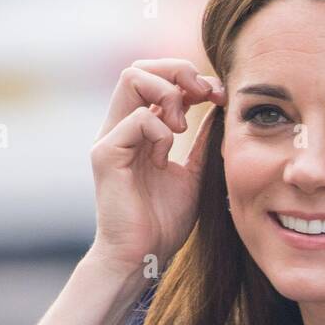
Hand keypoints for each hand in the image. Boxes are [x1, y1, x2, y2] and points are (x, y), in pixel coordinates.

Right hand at [89, 58, 225, 273]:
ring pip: (132, 77)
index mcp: (140, 130)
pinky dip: (160, 131)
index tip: (218, 97)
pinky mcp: (106, 154)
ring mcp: (111, 138)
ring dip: (168, 93)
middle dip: (179, 71)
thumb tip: (219, 109)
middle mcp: (121, 127)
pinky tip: (166, 158)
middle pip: (141, 66)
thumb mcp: (195, 174)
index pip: (157, 78)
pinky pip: (137, 118)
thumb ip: (203, 142)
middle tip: (204, 95)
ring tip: (182, 127)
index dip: (190, 78)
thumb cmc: (164, 223)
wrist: (143, 258)